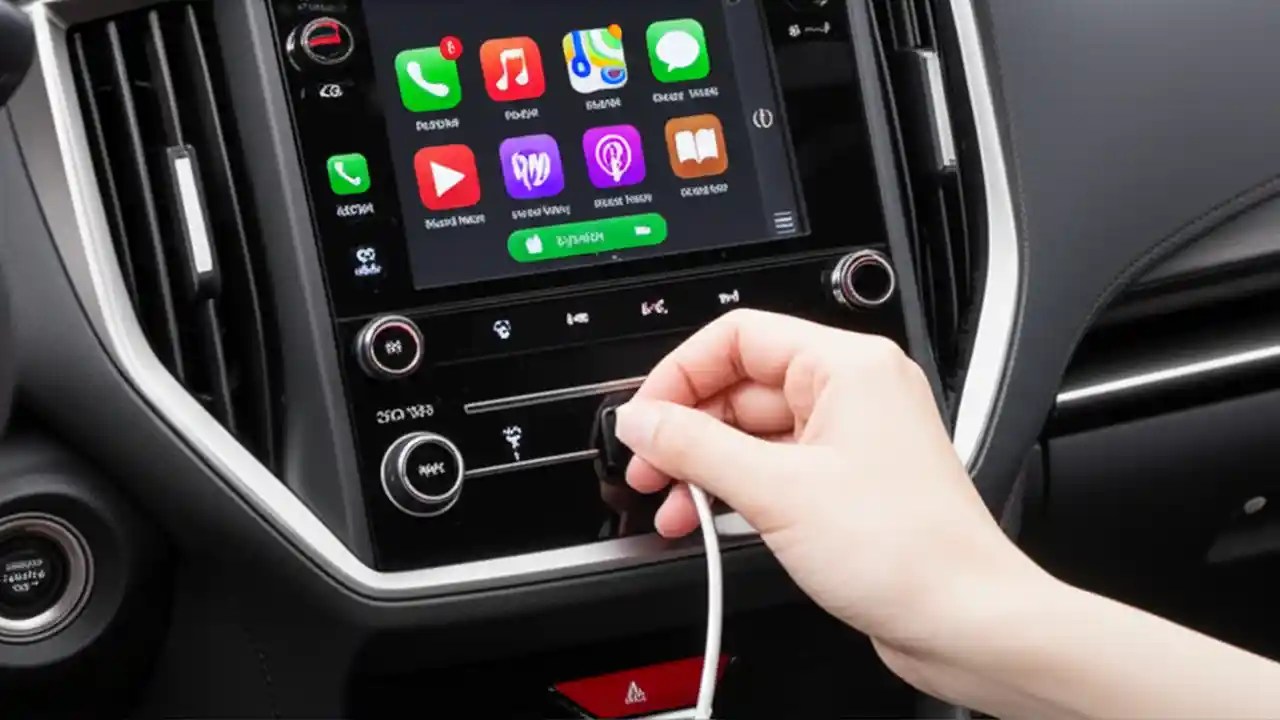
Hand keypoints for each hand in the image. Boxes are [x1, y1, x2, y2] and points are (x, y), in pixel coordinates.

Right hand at [614, 310, 1050, 678]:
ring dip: (707, 465)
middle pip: (742, 385)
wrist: (965, 621)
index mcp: (847, 366)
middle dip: (688, 428)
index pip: (739, 337)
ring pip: (755, 431)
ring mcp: (853, 437)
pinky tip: (710, 518)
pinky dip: (738, 488)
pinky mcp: (849, 481)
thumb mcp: (777, 491)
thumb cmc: (907, 551)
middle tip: (649, 467)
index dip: (681, 373)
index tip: (645, 417)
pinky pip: (777, 467)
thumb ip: (696, 447)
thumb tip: (643, 420)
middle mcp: (854, 391)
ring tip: (674, 503)